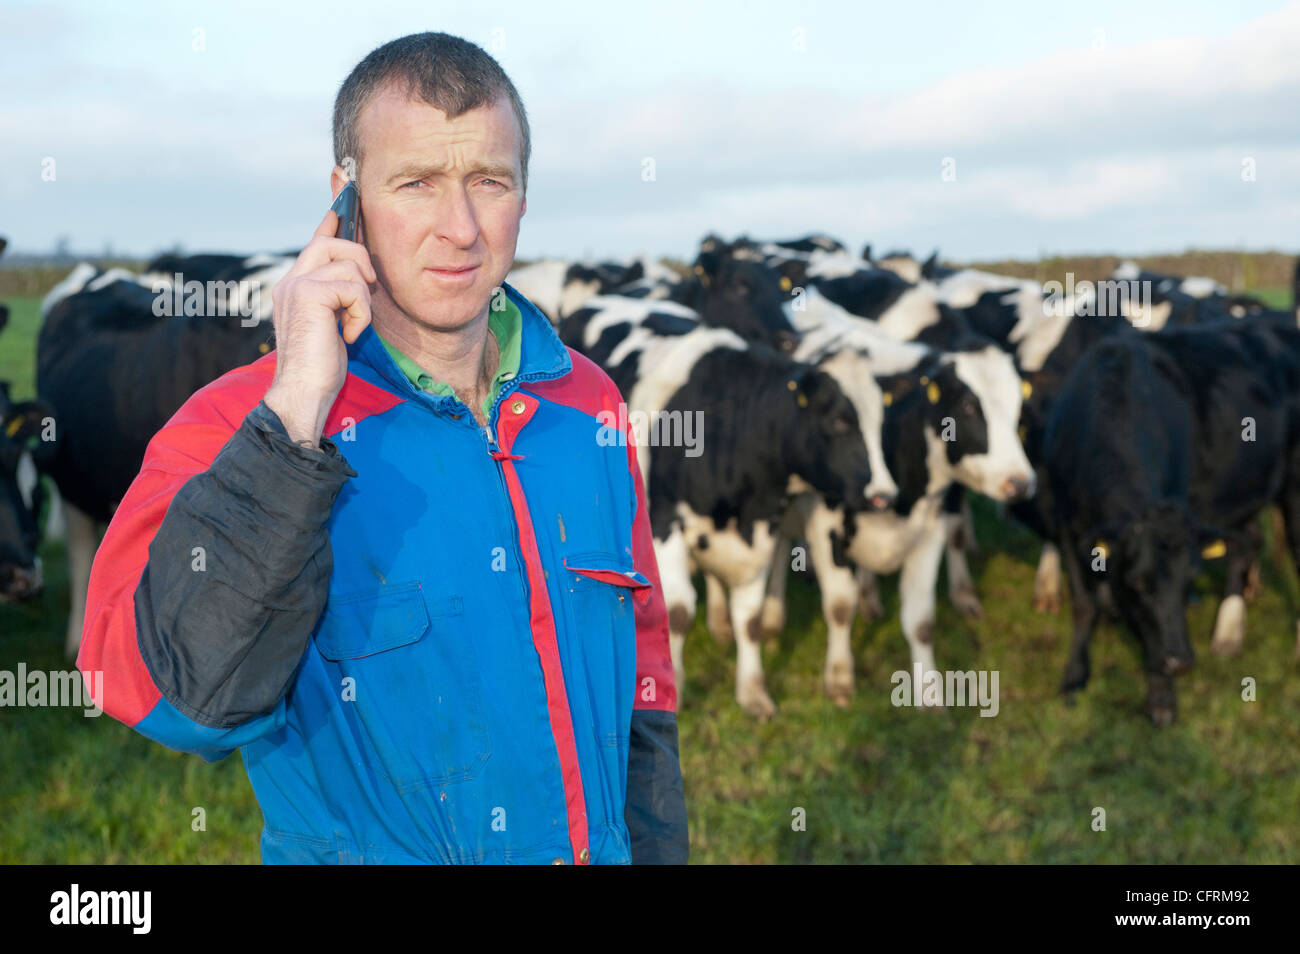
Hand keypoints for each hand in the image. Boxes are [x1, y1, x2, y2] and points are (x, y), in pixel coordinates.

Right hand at [264, 209, 377, 446]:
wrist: (302, 393)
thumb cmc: (320, 369)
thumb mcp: (333, 325)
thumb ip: (338, 299)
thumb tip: (359, 278)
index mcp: (294, 287)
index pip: (314, 244)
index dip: (329, 223)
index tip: (340, 206)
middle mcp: (290, 281)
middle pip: (331, 242)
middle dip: (359, 259)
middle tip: (368, 290)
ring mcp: (296, 285)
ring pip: (349, 266)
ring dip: (363, 299)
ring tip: (352, 326)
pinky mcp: (308, 294)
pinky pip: (353, 288)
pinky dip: (360, 313)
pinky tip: (348, 335)